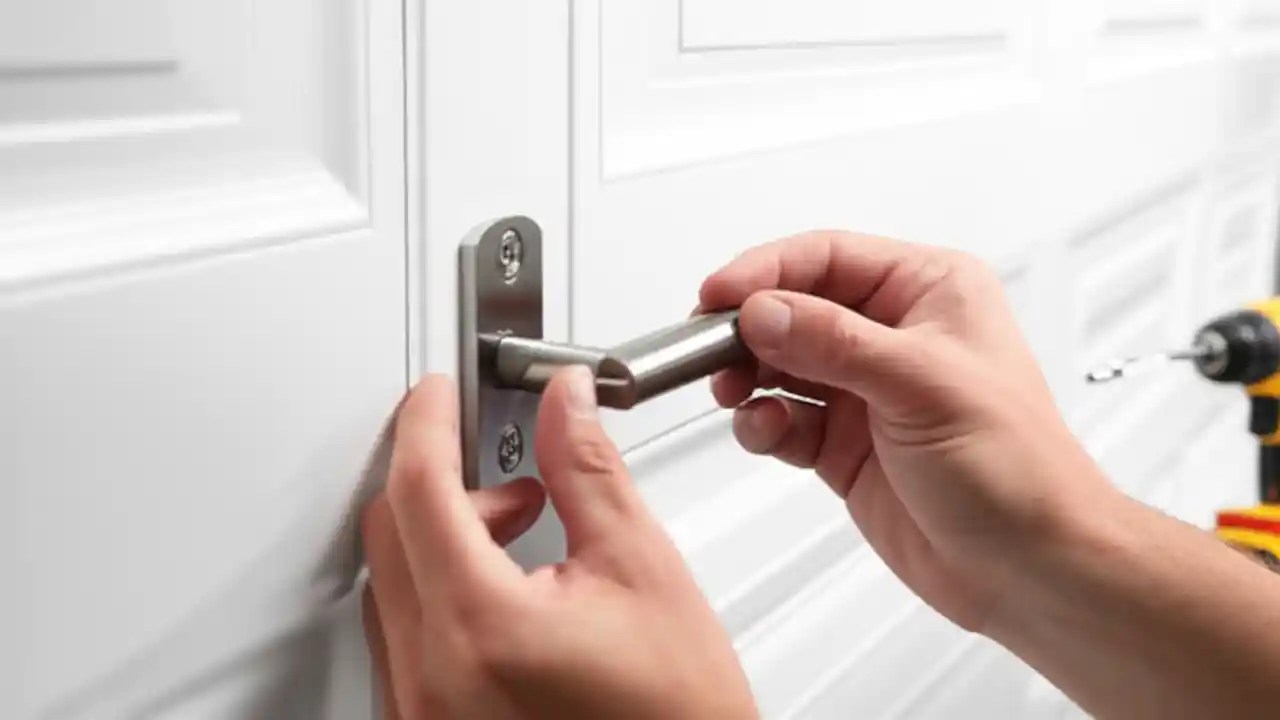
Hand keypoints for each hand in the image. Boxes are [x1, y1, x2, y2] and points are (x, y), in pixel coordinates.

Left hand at [361, 371, 756, 719]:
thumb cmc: (678, 717)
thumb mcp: (642, 570)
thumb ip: (588, 471)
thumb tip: (565, 402)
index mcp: (483, 629)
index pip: (421, 490)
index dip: (429, 423)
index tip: (441, 394)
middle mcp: (432, 679)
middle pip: (391, 532)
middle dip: (440, 477)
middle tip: (495, 453)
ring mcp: (422, 712)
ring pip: (391, 583)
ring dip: (441, 534)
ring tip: (520, 522)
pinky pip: (402, 637)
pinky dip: (437, 589)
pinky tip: (498, 580)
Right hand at [700, 231, 1112, 631]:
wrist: (1031, 569)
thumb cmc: (1018, 470)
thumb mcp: (921, 385)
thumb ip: (833, 342)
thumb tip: (764, 311)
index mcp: (929, 293)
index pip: (827, 258)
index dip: (765, 272)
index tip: (717, 296)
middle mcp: (894, 335)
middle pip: (794, 308)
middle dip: (748, 329)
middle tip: (710, 350)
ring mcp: (865, 392)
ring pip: (779, 364)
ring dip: (748, 378)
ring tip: (734, 392)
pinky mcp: (844, 444)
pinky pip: (783, 419)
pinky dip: (763, 424)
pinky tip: (767, 431)